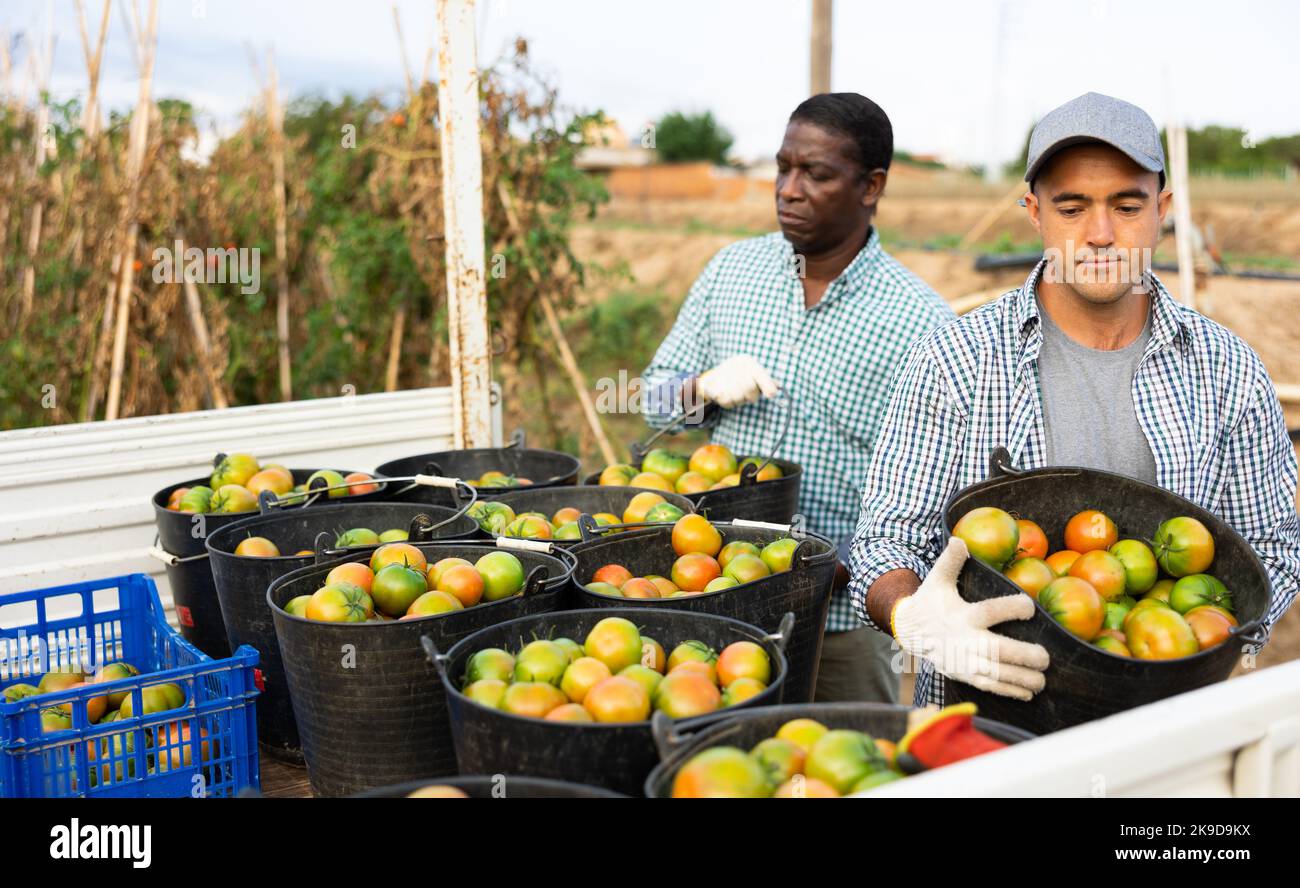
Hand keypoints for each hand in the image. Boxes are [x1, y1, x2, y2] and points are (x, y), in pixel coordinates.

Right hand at [696, 355, 778, 407]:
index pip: (760, 375)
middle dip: (749, 396)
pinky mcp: (715, 387)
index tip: (771, 394)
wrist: (713, 376)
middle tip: (744, 392)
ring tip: (733, 392)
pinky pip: (727, 402)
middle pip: (751, 391)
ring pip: (739, 398)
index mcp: (747, 362)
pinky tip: (726, 394)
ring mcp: (724, 376)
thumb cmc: (739, 375)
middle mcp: (736, 366)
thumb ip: (766, 380)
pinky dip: (728, 402)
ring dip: (738, 400)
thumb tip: (777, 386)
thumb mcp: (753, 372)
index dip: (767, 385)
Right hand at [891, 537, 1049, 700]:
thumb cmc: (930, 602)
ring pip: (997, 673)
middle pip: (998, 650)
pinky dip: (1009, 691)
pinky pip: (989, 686)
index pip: (991, 611)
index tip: (1030, 606)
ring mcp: (965, 661)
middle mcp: (965, 640)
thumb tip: (959, 539)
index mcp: (963, 615)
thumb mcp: (937, 580)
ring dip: (1021, 678)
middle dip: (1024, 655)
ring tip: (1042, 678)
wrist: (910, 631)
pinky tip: (1028, 692)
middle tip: (1045, 657)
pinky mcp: (964, 674)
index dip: (1013, 608)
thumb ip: (950, 561)